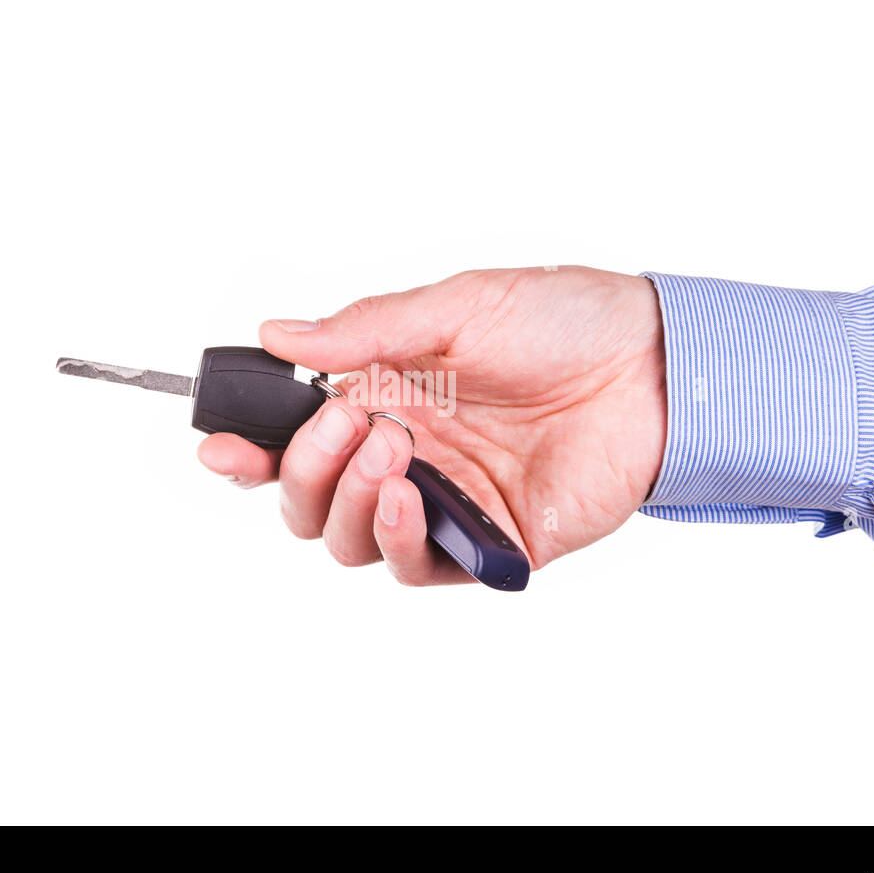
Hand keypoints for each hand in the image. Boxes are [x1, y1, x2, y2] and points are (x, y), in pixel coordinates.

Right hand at [197, 266, 666, 584]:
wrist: (655, 365)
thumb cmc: (566, 322)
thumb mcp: (457, 306)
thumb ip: (366, 329)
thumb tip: (276, 334)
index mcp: (389, 393)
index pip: (299, 436)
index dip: (251, 449)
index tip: (217, 444)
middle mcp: (408, 452)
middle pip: (309, 500)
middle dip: (302, 471)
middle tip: (345, 424)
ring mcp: (446, 500)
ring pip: (349, 541)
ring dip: (344, 502)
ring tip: (389, 451)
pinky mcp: (491, 542)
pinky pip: (419, 566)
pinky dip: (394, 540)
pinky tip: (403, 500)